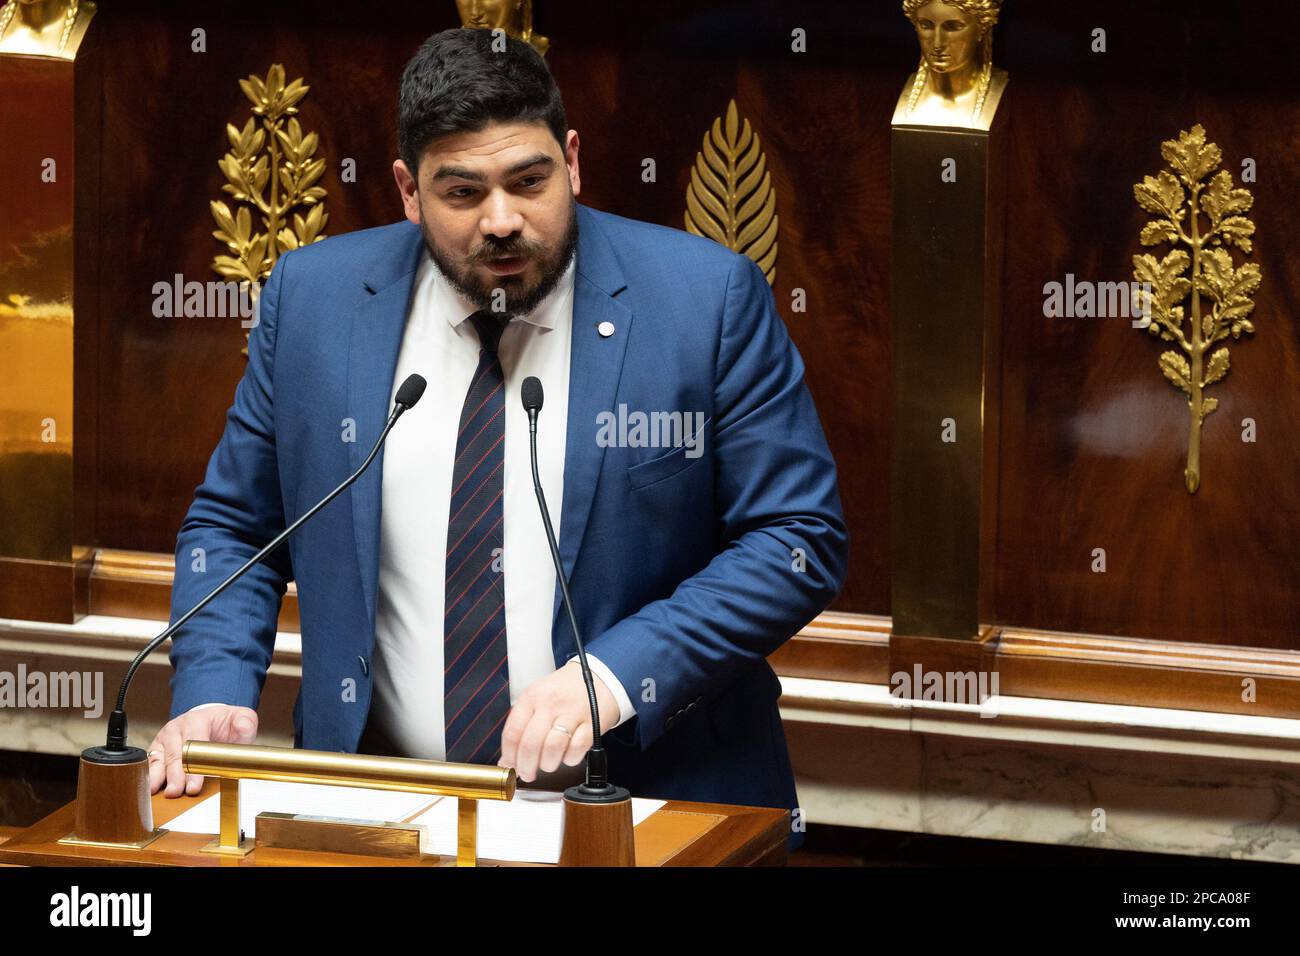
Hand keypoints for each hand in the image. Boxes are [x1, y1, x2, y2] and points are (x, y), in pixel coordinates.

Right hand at [147, 705, 257, 796]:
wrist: (213, 720)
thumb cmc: (225, 723)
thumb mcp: (241, 718)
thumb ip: (245, 722)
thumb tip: (243, 727)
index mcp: (196, 720)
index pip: (193, 744)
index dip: (193, 766)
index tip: (194, 785)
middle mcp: (176, 729)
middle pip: (173, 754)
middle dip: (175, 775)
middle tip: (176, 792)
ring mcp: (164, 739)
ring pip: (158, 758)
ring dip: (157, 777)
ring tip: (156, 792)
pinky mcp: (157, 750)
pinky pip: (151, 763)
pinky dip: (149, 776)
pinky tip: (149, 789)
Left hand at [498, 661, 617, 781]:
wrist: (599, 678)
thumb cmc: (564, 691)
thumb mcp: (537, 698)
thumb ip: (520, 726)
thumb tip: (507, 759)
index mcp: (532, 696)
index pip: (512, 732)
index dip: (510, 756)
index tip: (510, 766)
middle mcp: (551, 704)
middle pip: (530, 744)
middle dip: (526, 767)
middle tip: (527, 773)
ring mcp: (572, 713)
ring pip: (552, 749)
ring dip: (547, 764)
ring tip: (548, 764)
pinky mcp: (592, 723)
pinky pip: (576, 749)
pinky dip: (570, 759)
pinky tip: (568, 755)